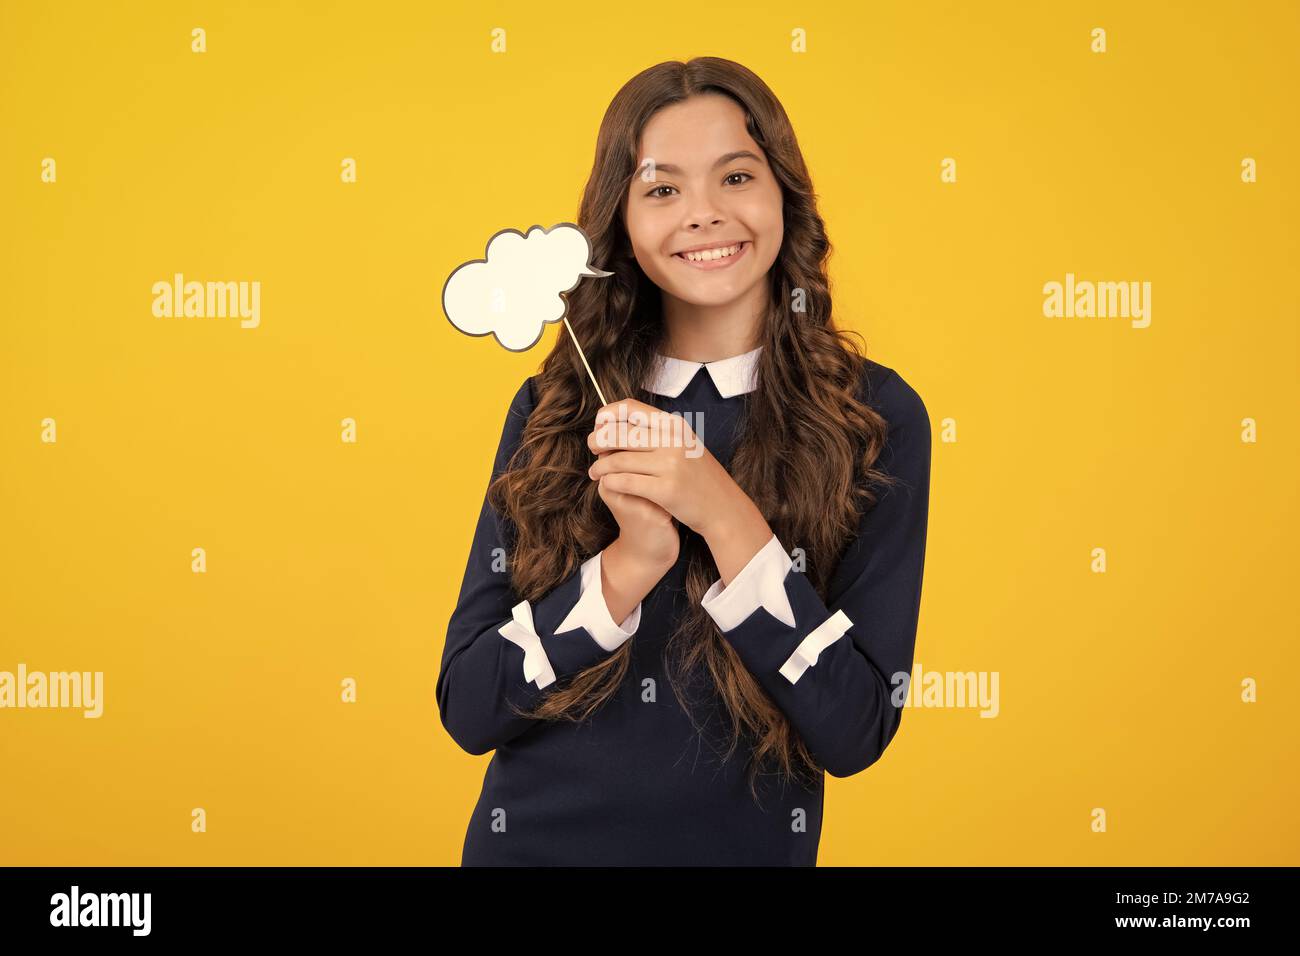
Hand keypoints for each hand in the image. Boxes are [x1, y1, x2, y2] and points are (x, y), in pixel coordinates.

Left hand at [587, 398, 775, 587]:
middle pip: (620, 433)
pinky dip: (611, 482)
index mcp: (675, 426)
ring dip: (600, 466)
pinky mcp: (665, 490)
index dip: (608, 414)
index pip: (631, 408)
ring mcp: (670, 465)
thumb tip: (618, 422)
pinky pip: (625, 482)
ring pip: (618, 460)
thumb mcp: (684, 445)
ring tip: (594, 472)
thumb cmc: (698, 477)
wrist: (723, 507)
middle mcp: (673, 441)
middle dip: (598, 440)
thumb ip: (657, 433)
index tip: (599, 424)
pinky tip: (607, 484)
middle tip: (592, 447)